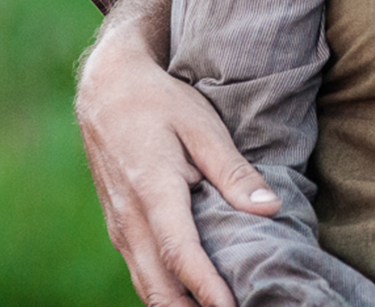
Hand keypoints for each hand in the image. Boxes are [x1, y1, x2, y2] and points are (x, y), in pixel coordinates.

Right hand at [76, 0, 281, 306]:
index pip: (180, 254)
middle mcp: (129, 218)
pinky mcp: (119, 229)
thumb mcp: (201, 125)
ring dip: (179, 305)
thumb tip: (269, 208)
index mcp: (152, 191)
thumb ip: (233, 170)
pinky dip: (167, 293)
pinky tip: (195, 297)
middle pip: (158, 286)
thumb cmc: (159, 102)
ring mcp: (119, 227)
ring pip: (147, 285)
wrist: (105, 90)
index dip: (208, 288)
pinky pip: (142, 273)